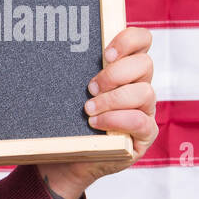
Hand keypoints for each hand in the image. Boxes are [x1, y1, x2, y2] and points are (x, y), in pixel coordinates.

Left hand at [36, 26, 158, 198]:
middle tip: (89, 88)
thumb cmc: (67, 121)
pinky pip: (140, 121)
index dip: (128, 40)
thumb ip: (73, 72)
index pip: (142, 40)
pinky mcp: (145, 134)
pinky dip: (116, 120)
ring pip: (144, 92)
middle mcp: (139, 86)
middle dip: (114, 73)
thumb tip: (53, 49)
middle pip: (145, 63)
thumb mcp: (68, 93)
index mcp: (125, 69)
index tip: (105, 53)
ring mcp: (145, 110)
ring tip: (88, 109)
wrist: (64, 159)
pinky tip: (95, 123)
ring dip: (111, 100)